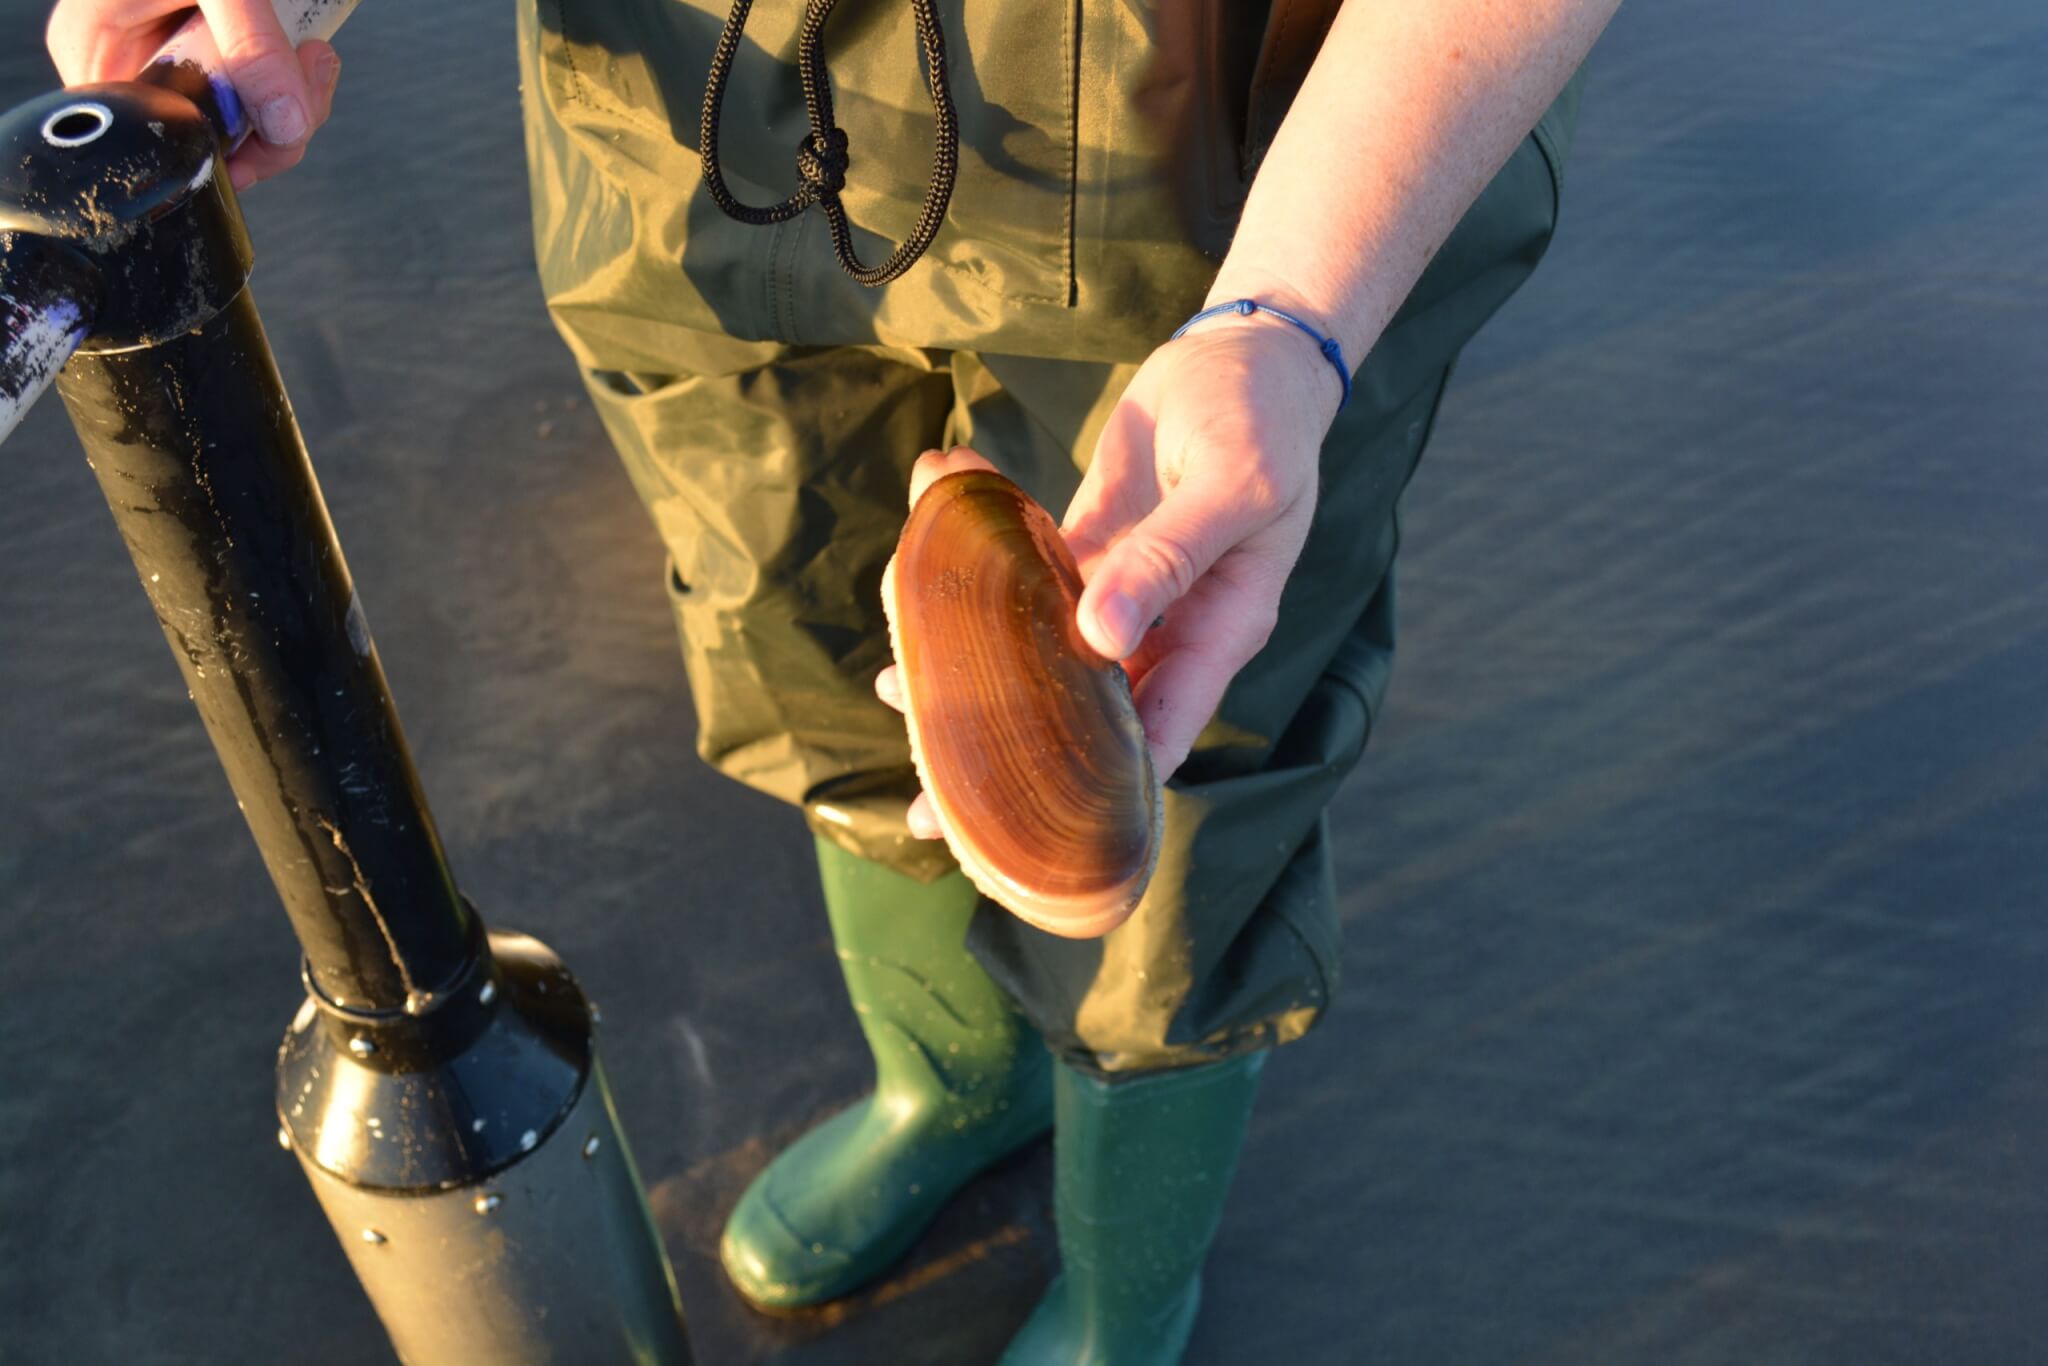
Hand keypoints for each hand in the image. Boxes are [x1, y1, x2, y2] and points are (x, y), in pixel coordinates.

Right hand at [47, 0, 341, 190]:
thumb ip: (251, 47)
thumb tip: (287, 124)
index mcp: (100, 49)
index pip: (161, 140)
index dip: (229, 155)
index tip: (281, 132)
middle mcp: (130, 60)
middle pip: (210, 139)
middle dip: (278, 124)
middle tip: (313, 73)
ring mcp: (171, 57)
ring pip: (242, 122)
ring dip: (297, 99)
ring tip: (314, 54)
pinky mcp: (212, 50)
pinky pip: (257, 92)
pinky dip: (292, 80)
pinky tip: (308, 50)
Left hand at [876, 316, 1342, 837]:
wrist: (1245, 351)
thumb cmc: (1262, 420)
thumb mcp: (1232, 487)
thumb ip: (1168, 560)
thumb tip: (1100, 637)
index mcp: (1217, 636)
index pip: (1156, 739)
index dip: (1098, 794)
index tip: (1027, 832)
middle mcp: (1167, 631)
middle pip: (1088, 718)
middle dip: (1015, 759)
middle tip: (931, 802)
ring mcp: (1123, 592)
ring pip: (1044, 656)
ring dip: (978, 675)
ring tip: (899, 692)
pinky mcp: (1087, 548)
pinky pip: (1023, 582)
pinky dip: (973, 584)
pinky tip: (914, 586)